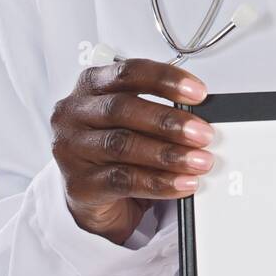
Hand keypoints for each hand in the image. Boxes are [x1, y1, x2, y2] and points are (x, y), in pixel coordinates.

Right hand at [51, 59, 214, 244]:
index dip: (164, 79)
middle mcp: (74, 114)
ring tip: (199, 161)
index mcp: (90, 88)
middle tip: (203, 133)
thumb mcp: (132, 126)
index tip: (198, 92)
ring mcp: (73, 149)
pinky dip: (159, 182)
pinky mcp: (80, 184)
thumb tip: (198, 121)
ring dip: (168, 153)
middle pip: (122, 108)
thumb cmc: (112, 155)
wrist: (90, 202)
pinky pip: (124, 180)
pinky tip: (183, 183)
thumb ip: (156, 116)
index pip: (127, 73)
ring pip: (123, 145)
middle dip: (168, 121)